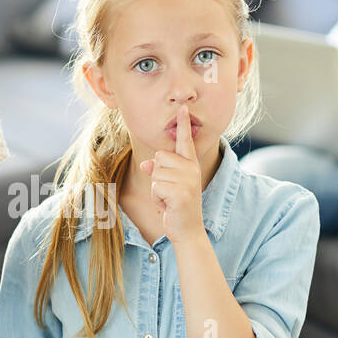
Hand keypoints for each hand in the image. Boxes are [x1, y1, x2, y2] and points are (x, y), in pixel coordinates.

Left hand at [138, 103, 204, 244]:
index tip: (183, 107)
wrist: (187, 230)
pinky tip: (167, 206)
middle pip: (160, 156)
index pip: (185, 141)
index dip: (183, 124)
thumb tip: (146, 164)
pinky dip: (156, 198)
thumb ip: (159, 171)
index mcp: (190, 165)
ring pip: (155, 172)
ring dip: (156, 189)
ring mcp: (188, 180)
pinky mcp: (180, 192)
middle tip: (168, 191)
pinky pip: (155, 186)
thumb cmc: (176, 207)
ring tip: (168, 199)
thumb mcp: (166, 186)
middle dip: (157, 174)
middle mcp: (191, 169)